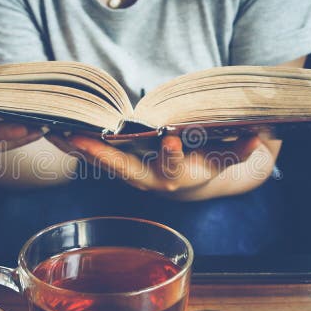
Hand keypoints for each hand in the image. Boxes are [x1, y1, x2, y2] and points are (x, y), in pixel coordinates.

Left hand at [48, 131, 267, 195]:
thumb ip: (245, 150)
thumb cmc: (214, 162)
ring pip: (102, 163)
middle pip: (124, 170)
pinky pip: (93, 155)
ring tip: (54, 130)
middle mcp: (150, 179)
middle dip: (103, 155)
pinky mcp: (119, 165)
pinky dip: (75, 144)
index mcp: (179, 175)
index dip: (173, 155)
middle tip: (83, 140)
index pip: (175, 167)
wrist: (196, 181)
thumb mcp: (234, 158)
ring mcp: (131, 174)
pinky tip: (53, 130)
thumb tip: (258, 136)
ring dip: (79, 148)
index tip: (170, 139)